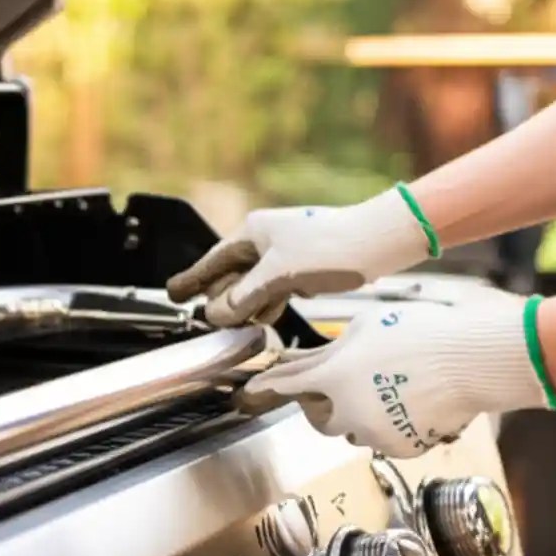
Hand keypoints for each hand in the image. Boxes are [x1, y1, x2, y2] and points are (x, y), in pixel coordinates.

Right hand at [166, 189, 431, 326]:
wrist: (383, 240)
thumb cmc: (333, 247)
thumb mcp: (280, 275)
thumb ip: (244, 297)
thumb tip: (216, 314)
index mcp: (253, 231)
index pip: (213, 259)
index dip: (192, 279)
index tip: (172, 293)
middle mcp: (266, 239)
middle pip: (231, 274)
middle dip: (221, 297)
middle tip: (209, 318)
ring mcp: (286, 253)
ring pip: (253, 284)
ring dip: (246, 305)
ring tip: (236, 324)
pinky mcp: (305, 267)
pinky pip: (274, 288)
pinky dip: (267, 303)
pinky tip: (266, 317)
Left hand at [235, 296, 546, 457]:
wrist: (473, 360)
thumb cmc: (422, 333)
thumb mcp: (366, 327)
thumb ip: (329, 349)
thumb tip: (308, 359)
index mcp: (332, 378)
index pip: (285, 386)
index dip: (264, 389)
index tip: (248, 395)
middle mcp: (347, 412)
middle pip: (316, 418)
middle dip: (320, 404)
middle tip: (339, 385)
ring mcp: (375, 435)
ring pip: (351, 430)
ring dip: (356, 414)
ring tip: (384, 387)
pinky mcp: (401, 449)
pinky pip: (381, 440)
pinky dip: (386, 426)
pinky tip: (408, 402)